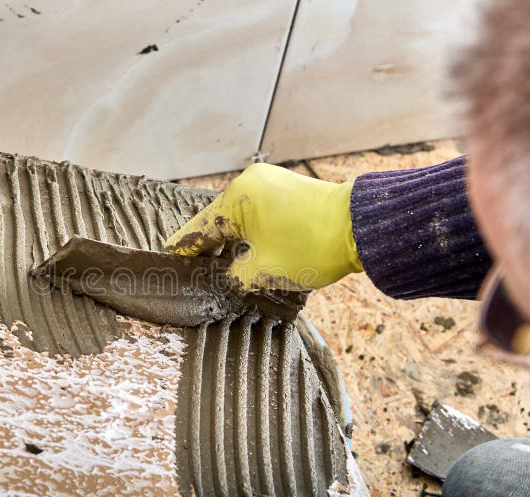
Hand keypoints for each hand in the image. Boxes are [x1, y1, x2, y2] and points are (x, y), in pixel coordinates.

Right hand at [164, 163, 362, 290]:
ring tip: (223, 273)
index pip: (196, 231)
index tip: (166, 269)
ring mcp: (270, 184)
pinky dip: (249, 234)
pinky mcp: (286, 191)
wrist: (363, 228)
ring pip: (237, 219)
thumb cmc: (313, 245)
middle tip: (197, 279)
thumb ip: (231, 276)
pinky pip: (256, 214)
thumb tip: (219, 280)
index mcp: (236, 198)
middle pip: (215, 223)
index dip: (182, 254)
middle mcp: (249, 183)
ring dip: (230, 244)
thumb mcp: (262, 270)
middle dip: (207, 251)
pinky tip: (248, 256)